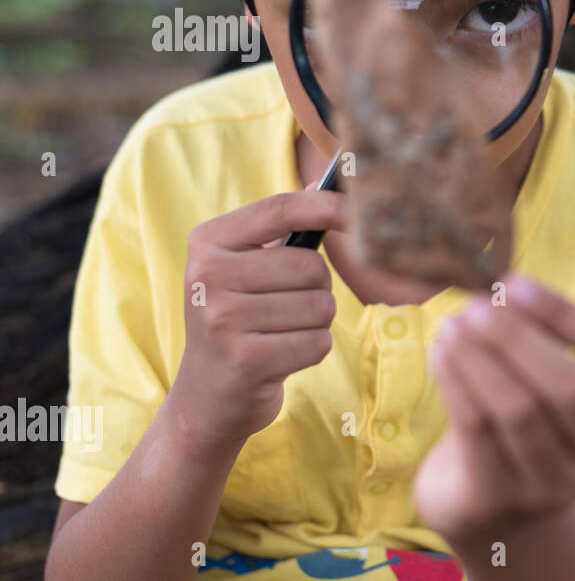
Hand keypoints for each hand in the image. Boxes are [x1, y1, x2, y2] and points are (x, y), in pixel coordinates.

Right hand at [169, 184, 348, 453]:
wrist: (208, 397)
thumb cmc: (238, 318)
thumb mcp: (246, 266)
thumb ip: (283, 226)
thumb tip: (326, 183)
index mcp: (207, 243)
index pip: (281, 209)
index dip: (330, 207)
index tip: (360, 214)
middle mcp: (207, 277)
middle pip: (310, 266)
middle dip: (318, 288)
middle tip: (288, 308)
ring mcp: (222, 320)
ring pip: (319, 305)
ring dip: (316, 322)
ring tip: (281, 333)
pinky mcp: (246, 361)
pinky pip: (317, 342)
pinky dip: (312, 350)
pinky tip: (282, 356)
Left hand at [414, 275, 574, 544]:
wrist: (491, 508)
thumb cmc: (523, 422)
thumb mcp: (545, 381)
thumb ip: (539, 338)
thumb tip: (505, 292)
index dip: (565, 313)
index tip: (515, 283)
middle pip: (572, 387)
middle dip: (519, 339)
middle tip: (476, 305)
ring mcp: (557, 487)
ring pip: (519, 410)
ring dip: (480, 358)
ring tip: (452, 325)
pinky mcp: (503, 502)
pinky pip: (478, 432)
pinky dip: (457, 385)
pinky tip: (440, 355)